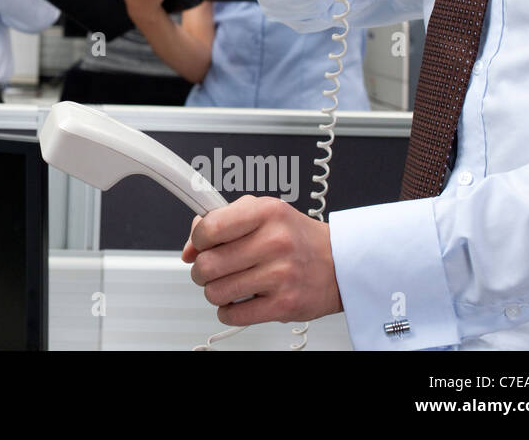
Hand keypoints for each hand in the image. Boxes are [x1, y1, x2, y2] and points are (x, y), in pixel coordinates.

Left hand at [181, 196, 342, 326]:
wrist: (339, 263)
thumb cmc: (295, 236)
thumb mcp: (260, 214)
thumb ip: (220, 222)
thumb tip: (188, 249)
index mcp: (266, 213)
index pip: (210, 227)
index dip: (197, 239)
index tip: (202, 244)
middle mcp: (274, 242)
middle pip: (208, 264)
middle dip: (201, 270)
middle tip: (210, 269)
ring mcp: (280, 275)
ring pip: (217, 292)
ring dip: (214, 291)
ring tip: (227, 284)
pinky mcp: (284, 305)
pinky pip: (235, 315)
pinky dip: (228, 311)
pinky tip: (238, 301)